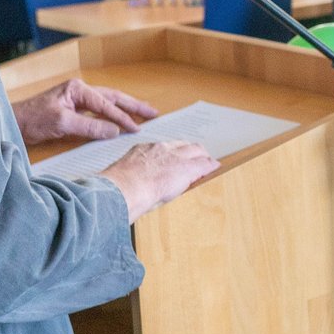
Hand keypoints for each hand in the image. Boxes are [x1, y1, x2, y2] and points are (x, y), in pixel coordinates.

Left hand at [13, 78, 158, 143]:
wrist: (12, 123)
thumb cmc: (32, 120)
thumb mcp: (62, 123)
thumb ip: (90, 127)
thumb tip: (115, 130)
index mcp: (78, 89)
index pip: (107, 105)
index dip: (124, 118)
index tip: (137, 129)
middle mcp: (79, 91)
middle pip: (112, 98)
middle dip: (133, 106)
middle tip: (153, 112)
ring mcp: (75, 100)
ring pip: (107, 103)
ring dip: (124, 110)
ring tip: (142, 114)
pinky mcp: (72, 110)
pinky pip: (98, 112)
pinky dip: (111, 116)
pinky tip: (119, 122)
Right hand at [98, 139, 220, 218]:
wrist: (124, 189)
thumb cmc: (118, 188)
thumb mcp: (125, 175)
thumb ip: (134, 174)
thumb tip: (136, 183)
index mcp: (143, 150)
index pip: (164, 147)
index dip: (173, 152)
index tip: (175, 157)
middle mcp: (160, 148)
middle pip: (182, 144)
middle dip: (191, 150)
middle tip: (197, 156)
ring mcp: (175, 156)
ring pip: (194, 150)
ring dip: (201, 156)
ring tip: (207, 161)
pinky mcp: (186, 168)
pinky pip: (203, 163)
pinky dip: (209, 165)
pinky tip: (214, 167)